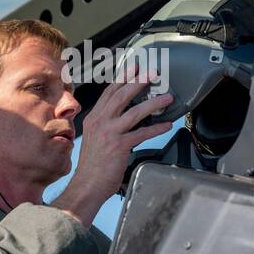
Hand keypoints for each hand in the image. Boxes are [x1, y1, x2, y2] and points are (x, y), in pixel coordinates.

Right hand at [51, 64, 173, 224]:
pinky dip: (156, 128)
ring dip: (153, 102)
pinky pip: (142, 133)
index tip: (133, 68)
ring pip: (134, 112)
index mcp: (94, 118)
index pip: (109, 93)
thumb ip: (106, 126)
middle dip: (138, 82)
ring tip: (167, 97)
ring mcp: (110, 133)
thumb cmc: (92, 166)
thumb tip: (123, 118)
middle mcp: (100, 122)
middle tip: (152, 73)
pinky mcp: (120, 146)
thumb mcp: (94, 139)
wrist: (86, 185)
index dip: (122, 78)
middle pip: (121, 96)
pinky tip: (167, 124)